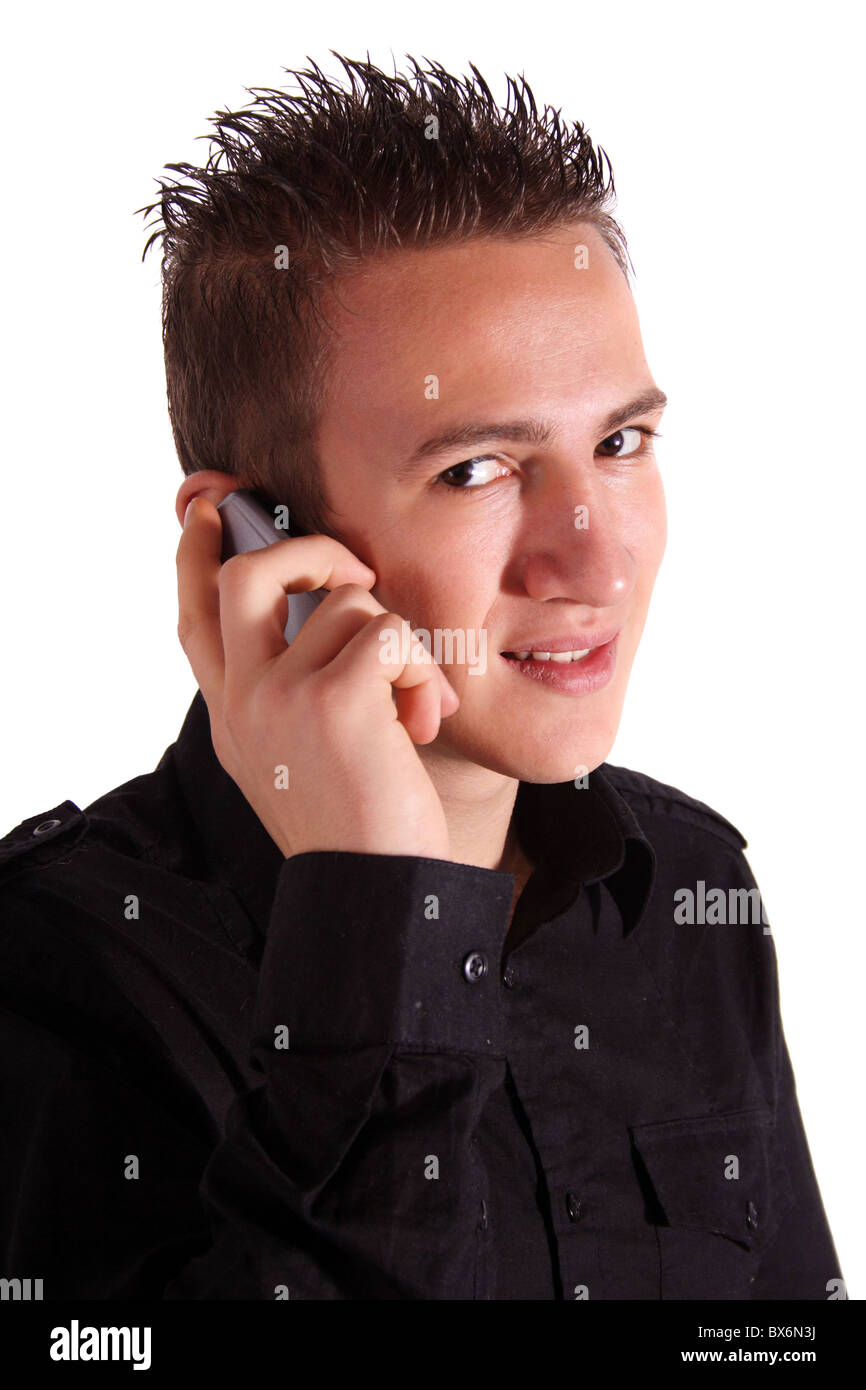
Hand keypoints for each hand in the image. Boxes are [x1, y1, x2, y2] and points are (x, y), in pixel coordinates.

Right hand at [176, 493, 458, 860]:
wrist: (375, 892)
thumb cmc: (356, 824)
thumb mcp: (300, 753)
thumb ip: (293, 688)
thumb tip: (329, 611)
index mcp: (231, 711)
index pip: (194, 612)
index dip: (198, 552)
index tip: (210, 507)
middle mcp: (243, 698)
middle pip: (247, 571)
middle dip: (308, 548)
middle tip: (353, 574)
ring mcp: (280, 697)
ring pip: (347, 601)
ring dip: (400, 645)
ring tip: (412, 707)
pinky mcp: (333, 701)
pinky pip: (390, 633)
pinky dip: (421, 673)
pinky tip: (422, 723)